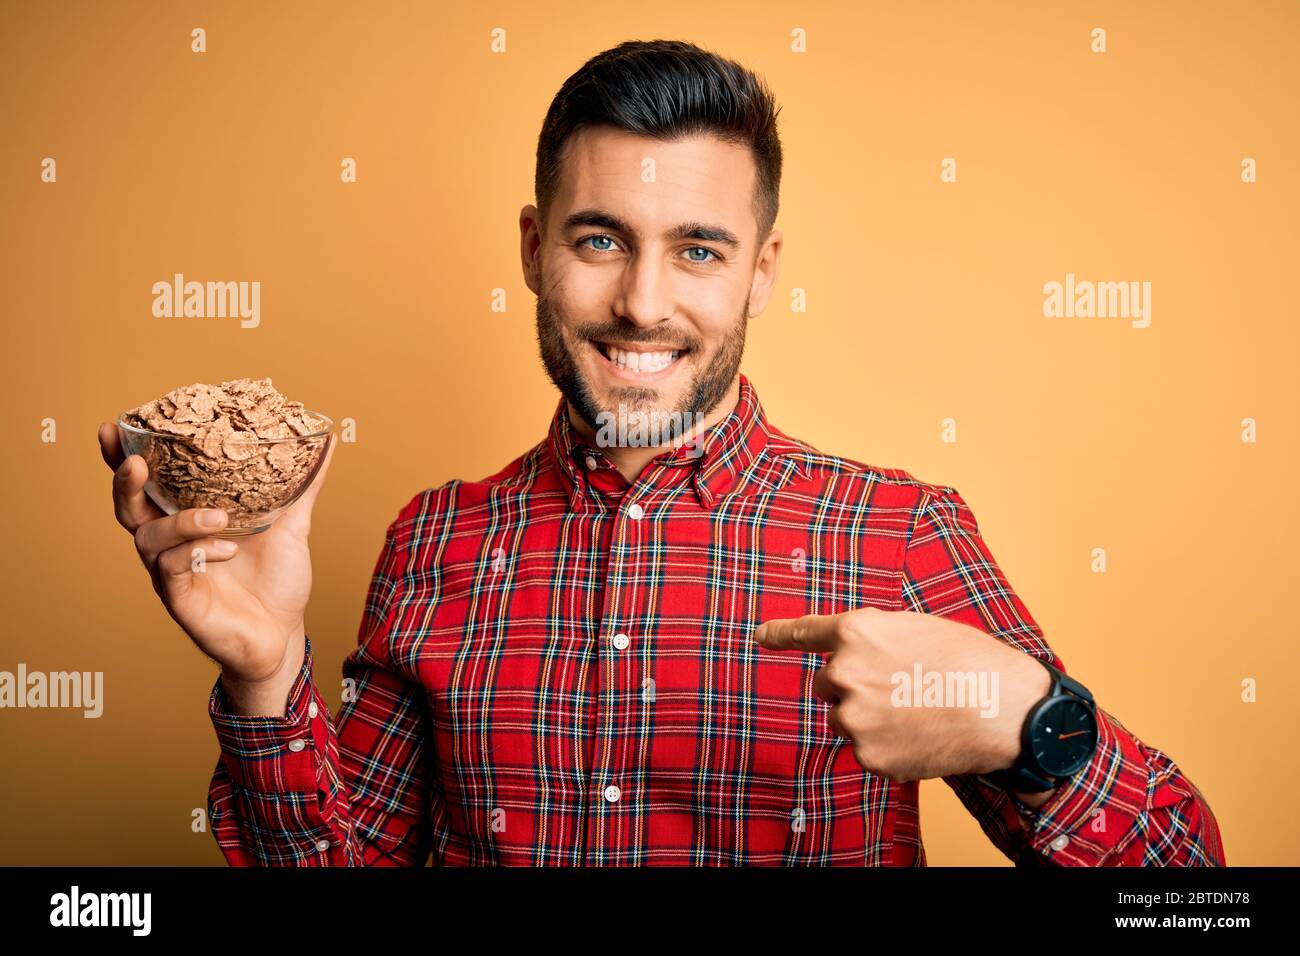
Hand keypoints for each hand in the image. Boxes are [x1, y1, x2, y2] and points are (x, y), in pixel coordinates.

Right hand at [98, 423, 334, 709]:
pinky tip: (225, 549)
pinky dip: (196, 553)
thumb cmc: (278, 579)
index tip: (113, 427)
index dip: (124, 455)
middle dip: (125, 480)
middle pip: (129, 506)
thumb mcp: (293, 523)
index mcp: (188, 517)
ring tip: (216, 516)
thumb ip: (304, 484)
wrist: (284, 632)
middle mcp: (171, 542)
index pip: (149, 482)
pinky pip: (171, 570)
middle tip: (137, 461)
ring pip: (149, 537)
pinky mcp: (179, 598)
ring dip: (180, 521)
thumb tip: (326, 441)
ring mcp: (170, 571)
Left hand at [753, 607, 1050, 782]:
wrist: (1004, 710)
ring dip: (868, 718)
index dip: (781, 634)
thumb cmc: (968, 662)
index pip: (806, 633)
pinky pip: (865, 750)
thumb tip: (852, 661)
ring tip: (916, 712)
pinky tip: (919, 736)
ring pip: (844, 720)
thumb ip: (873, 640)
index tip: (761, 636)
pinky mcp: (867, 755)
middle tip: (897, 687)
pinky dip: (887, 747)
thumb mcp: (914, 629)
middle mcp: (844, 674)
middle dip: (852, 687)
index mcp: (856, 633)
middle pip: (827, 684)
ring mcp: (853, 718)